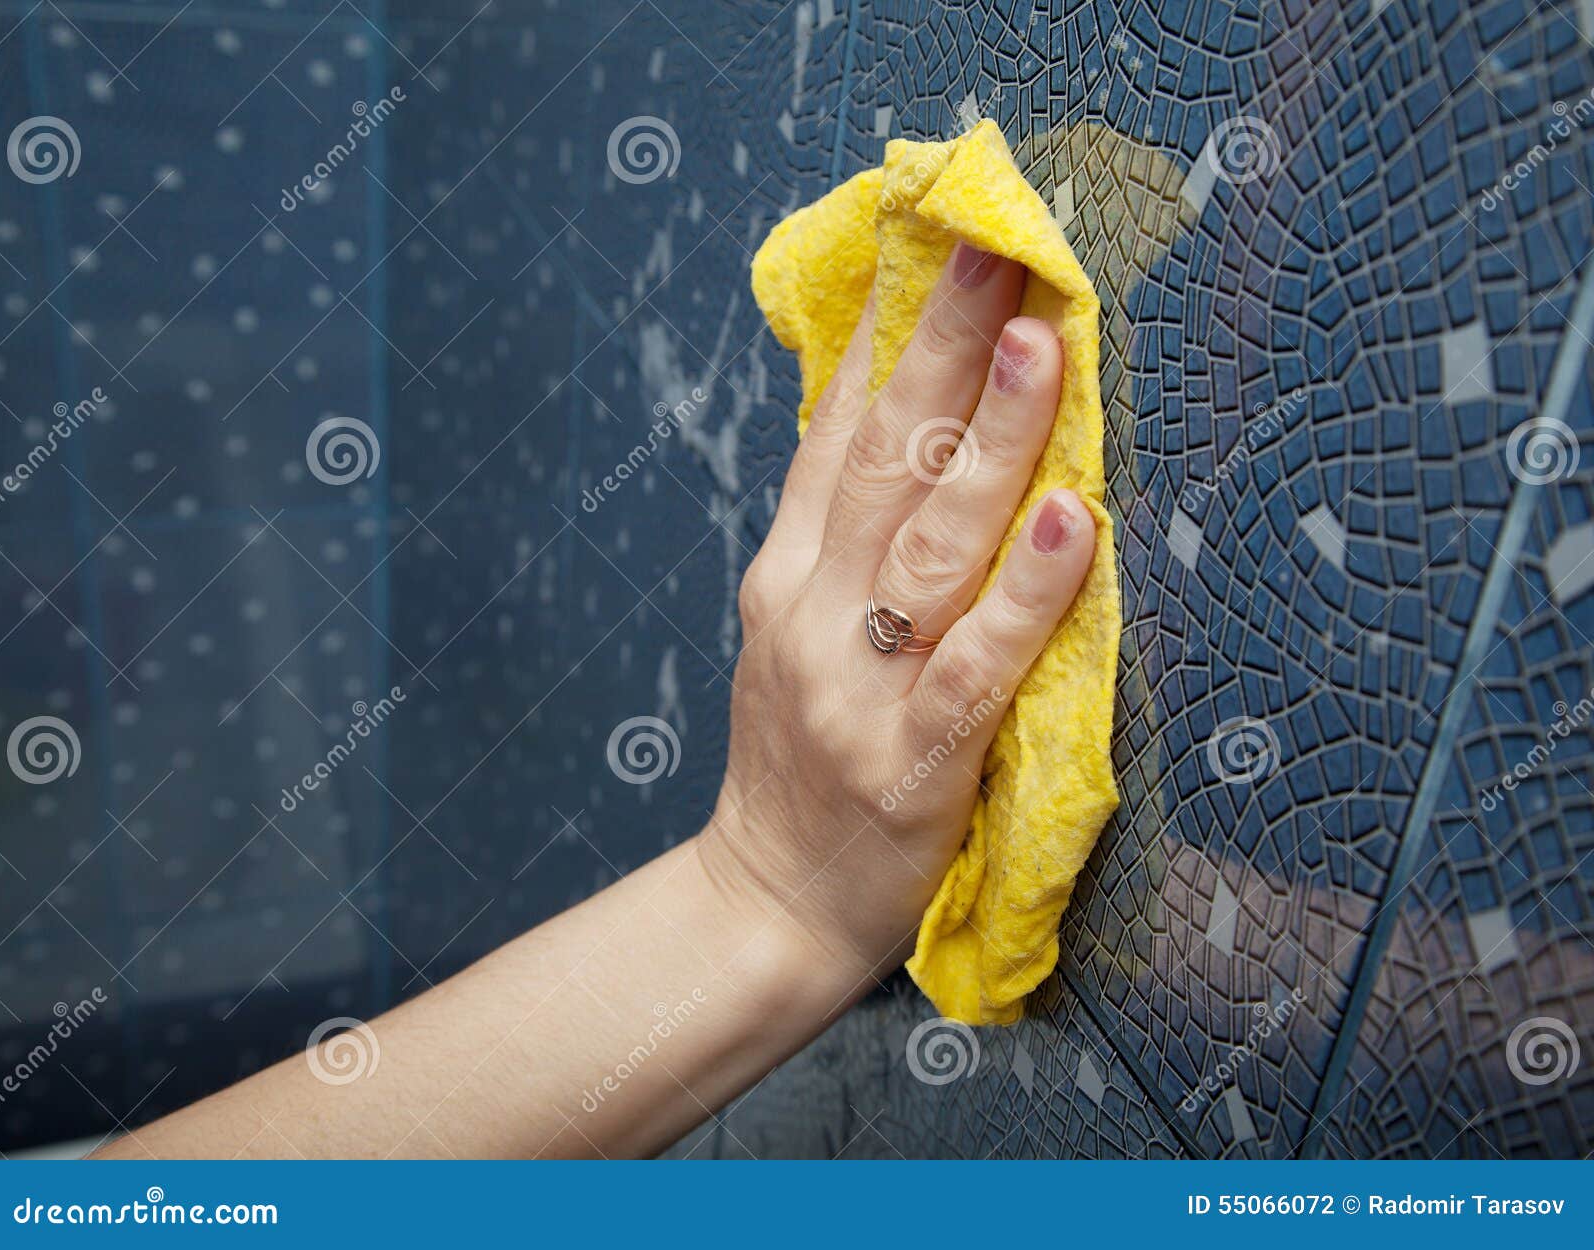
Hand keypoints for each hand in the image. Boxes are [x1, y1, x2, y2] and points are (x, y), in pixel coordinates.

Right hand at [702, 241, 1097, 990]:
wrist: (767, 904)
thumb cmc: (800, 759)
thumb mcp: (794, 631)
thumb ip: (839, 537)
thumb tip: (895, 421)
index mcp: (786, 577)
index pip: (840, 436)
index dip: (894, 341)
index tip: (947, 251)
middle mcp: (814, 615)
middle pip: (885, 465)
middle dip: (948, 352)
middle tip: (1004, 256)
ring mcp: (859, 688)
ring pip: (934, 546)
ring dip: (994, 443)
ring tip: (1044, 350)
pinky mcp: (912, 762)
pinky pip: (977, 664)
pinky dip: (1026, 593)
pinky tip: (1074, 527)